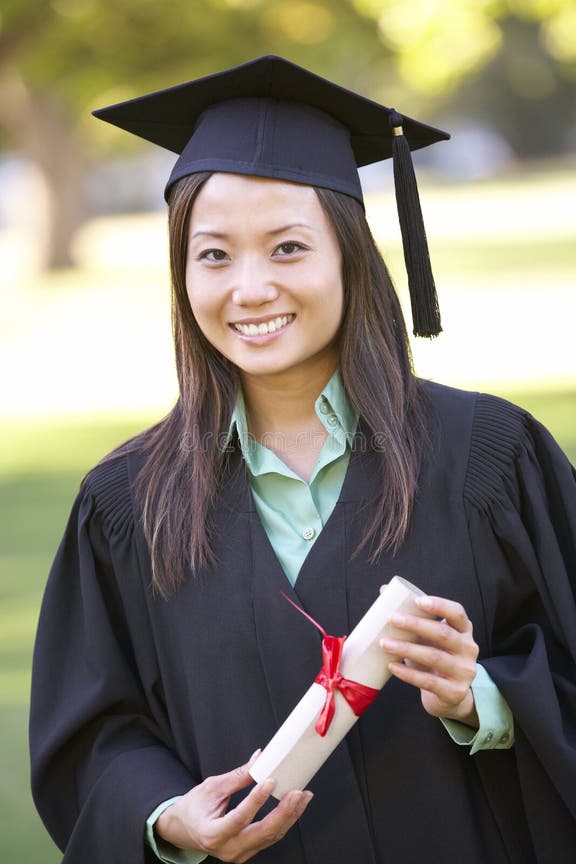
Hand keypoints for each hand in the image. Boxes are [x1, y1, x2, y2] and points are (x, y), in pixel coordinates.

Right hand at [155, 751, 312, 862]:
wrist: (183, 829)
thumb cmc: (193, 807)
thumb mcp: (211, 787)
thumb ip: (237, 777)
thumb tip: (259, 759)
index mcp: (212, 833)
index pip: (239, 818)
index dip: (257, 800)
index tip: (270, 781)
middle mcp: (226, 849)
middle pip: (262, 833)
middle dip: (283, 812)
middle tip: (297, 792)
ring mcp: (238, 854)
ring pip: (270, 837)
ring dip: (289, 816)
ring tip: (302, 796)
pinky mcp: (246, 852)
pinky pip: (268, 838)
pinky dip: (283, 822)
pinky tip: (293, 807)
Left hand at [380, 595, 479, 725]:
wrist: (449, 695)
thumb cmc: (435, 655)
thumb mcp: (429, 636)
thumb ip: (413, 616)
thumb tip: (384, 590)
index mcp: (464, 630)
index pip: (457, 613)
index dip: (439, 605)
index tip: (417, 600)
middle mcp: (469, 648)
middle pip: (443, 633)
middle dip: (416, 625)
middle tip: (392, 619)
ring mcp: (464, 671)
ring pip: (434, 657)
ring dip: (406, 648)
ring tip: (384, 643)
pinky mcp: (455, 692)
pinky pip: (429, 681)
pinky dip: (408, 673)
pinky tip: (392, 666)